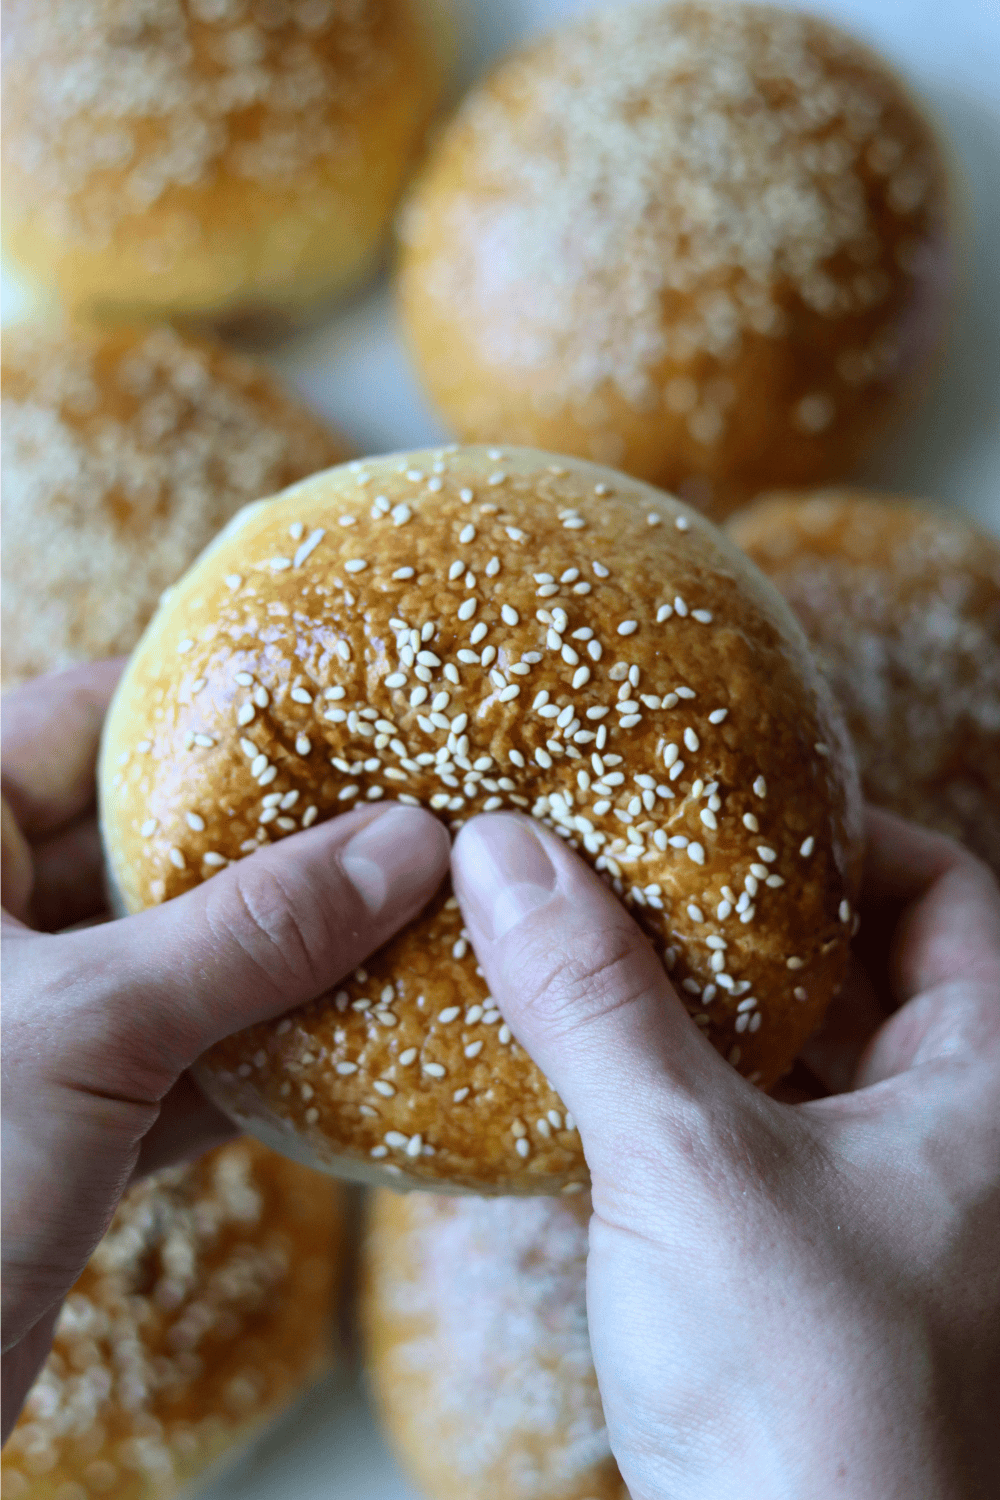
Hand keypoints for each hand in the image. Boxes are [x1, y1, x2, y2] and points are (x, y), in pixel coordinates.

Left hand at [1, 662, 449, 1440]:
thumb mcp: (87, 1029)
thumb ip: (249, 934)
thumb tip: (405, 846)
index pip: (85, 717)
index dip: (210, 709)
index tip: (334, 710)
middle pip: (146, 838)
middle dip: (272, 844)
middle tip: (399, 824)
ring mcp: (23, 1021)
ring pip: (173, 952)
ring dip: (283, 957)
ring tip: (405, 924)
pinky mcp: (56, 1116)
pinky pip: (178, 1056)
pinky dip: (260, 1057)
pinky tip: (355, 1050)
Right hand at [452, 807, 999, 1498]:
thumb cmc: (817, 1408)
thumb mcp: (691, 1169)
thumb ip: (597, 1004)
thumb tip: (505, 853)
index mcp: (989, 1086)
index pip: (945, 891)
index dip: (844, 835)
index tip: (730, 807)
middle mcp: (957, 1141)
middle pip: (866, 970)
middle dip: (751, 920)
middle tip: (640, 869)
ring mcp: (887, 1211)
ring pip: (804, 1060)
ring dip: (707, 1010)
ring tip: (601, 956)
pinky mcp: (814, 1272)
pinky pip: (754, 1139)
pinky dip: (684, 1098)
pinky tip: (594, 1082)